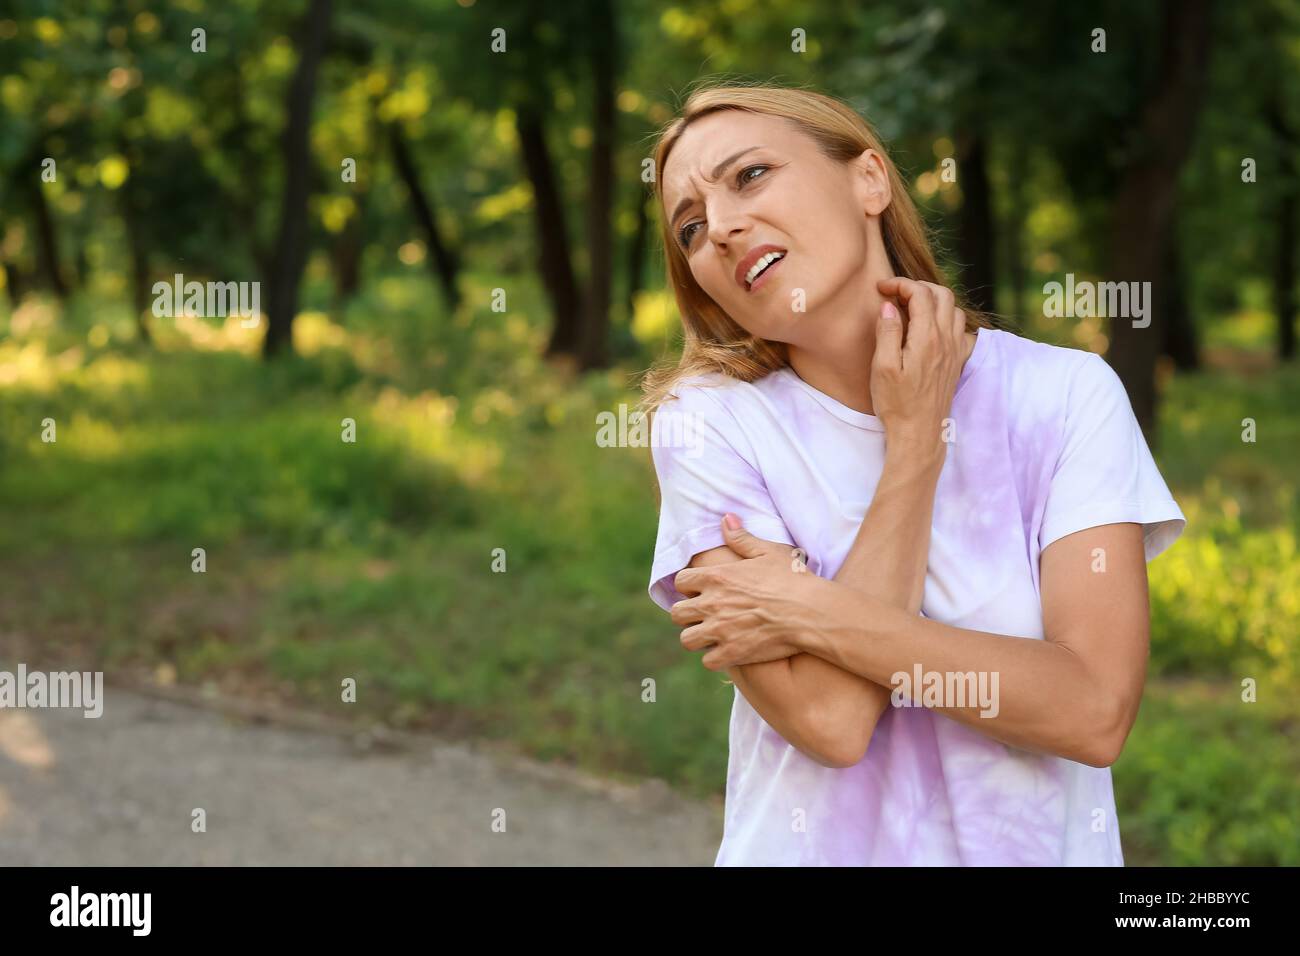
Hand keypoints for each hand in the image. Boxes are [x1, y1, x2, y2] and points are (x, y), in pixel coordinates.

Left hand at [670, 515, 809, 670]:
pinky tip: (727, 651)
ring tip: (711, 636)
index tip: (699, 591)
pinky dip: (716, 658)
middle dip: (687, 614)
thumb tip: (725, 519)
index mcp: (717, 577)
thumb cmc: (792, 579)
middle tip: (703, 615)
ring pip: (687, 640)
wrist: (811, 612)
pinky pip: (708, 661)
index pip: (680, 582)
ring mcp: (720, 631)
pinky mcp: (733, 653)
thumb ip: (742, 537)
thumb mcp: (768, 552)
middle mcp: (712, 604)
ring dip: (697, 638)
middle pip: (677, 613)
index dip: (688, 587)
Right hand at [872, 277, 968, 454]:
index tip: (881, 288)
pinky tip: (931, 328)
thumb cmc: (896, 404)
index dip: (900, 284)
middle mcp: (946, 340)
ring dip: (934, 300)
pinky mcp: (957, 362)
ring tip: (912, 307)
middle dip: (918, 286)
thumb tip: (888, 305)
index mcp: (927, 338)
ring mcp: (956, 351)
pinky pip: (961, 329)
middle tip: (896, 293)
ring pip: (954, 309)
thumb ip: (887, 332)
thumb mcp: (882, 367)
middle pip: (942, 294)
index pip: (920, 293)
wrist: (919, 434)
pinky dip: (947, 318)